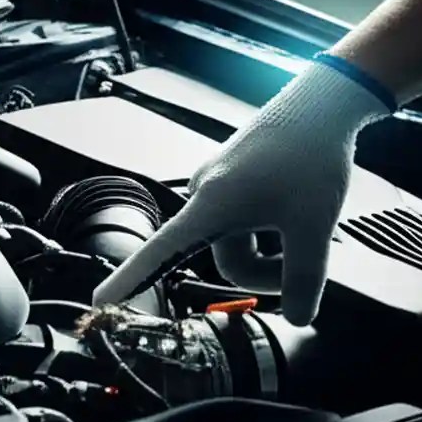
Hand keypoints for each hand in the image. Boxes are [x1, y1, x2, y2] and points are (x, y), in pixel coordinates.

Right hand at [92, 58, 393, 324]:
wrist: (321, 104)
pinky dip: (271, 228)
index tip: (100, 305)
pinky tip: (297, 208)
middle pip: (229, 263)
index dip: (128, 282)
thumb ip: (304, 278)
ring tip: (305, 222)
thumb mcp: (313, 226)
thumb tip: (299, 317)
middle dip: (267, 270)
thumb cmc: (310, 153)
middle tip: (305, 255)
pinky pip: (243, 221)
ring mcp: (218, 187)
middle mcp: (205, 196)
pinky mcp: (233, 181)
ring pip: (240, 243)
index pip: (159, 255)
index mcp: (210, 206)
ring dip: (273, 248)